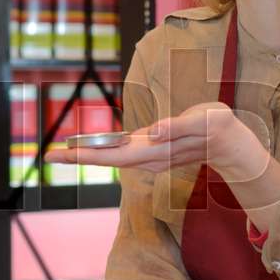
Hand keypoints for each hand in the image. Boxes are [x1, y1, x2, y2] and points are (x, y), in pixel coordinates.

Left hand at [44, 102, 265, 181]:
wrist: (231, 145)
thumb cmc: (217, 128)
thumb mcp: (201, 121)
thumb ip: (177, 126)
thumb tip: (154, 131)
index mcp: (154, 148)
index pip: (112, 153)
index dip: (86, 153)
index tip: (62, 153)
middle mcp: (147, 156)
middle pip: (106, 157)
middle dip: (77, 156)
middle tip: (48, 156)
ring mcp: (149, 156)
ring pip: (112, 156)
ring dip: (88, 154)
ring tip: (64, 151)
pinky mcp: (153, 151)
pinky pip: (121, 152)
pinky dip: (103, 150)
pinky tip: (92, 147)